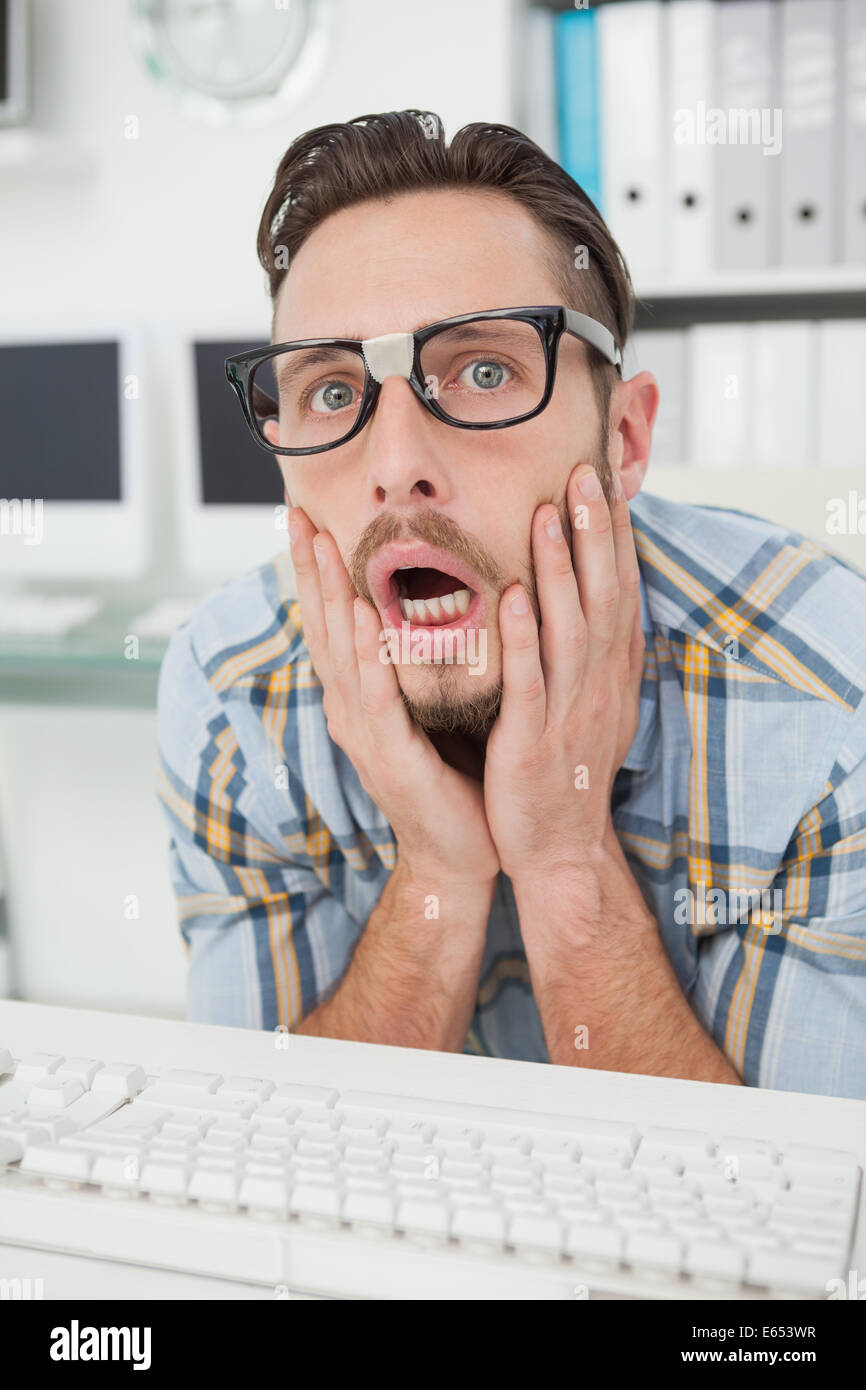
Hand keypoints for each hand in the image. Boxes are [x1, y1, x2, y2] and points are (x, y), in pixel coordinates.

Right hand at [289, 507, 499, 888]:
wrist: (461, 856)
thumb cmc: (453, 780)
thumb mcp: (434, 708)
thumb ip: (423, 662)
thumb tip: (433, 604)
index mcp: (363, 697)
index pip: (335, 620)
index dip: (319, 570)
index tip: (309, 515)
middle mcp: (352, 710)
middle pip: (324, 626)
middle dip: (310, 568)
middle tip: (296, 511)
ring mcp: (364, 735)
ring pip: (342, 653)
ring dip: (330, 596)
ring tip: (320, 544)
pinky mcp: (391, 758)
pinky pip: (379, 698)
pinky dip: (369, 656)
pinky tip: (364, 617)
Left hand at [482, 465, 643, 887]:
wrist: (558, 846)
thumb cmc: (565, 768)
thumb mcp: (591, 702)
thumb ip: (590, 649)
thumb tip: (593, 595)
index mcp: (609, 671)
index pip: (619, 588)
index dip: (614, 533)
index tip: (606, 477)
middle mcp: (598, 683)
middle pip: (604, 595)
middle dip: (595, 532)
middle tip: (586, 470)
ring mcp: (569, 711)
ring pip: (569, 628)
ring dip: (560, 570)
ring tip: (549, 513)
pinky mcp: (534, 741)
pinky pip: (530, 683)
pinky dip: (524, 639)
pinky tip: (514, 598)